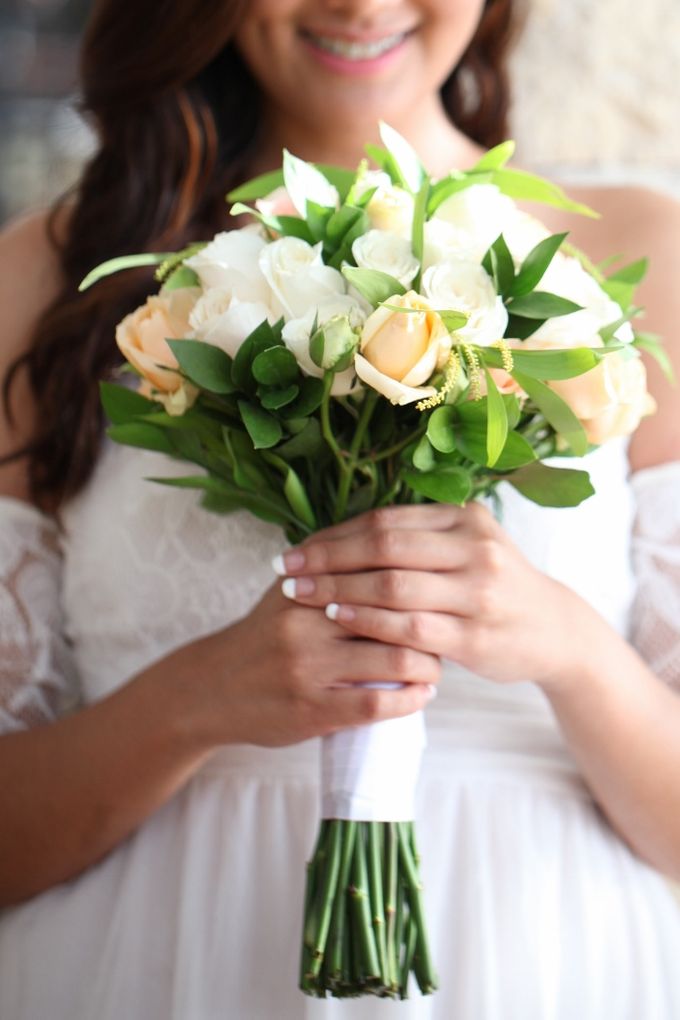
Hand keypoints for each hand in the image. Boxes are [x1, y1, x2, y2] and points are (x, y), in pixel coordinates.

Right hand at [181, 580, 439, 749]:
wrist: (210, 689)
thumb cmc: (264, 637)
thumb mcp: (289, 592)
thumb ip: (334, 569)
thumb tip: (398, 545)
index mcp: (305, 585)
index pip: (379, 571)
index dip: (418, 580)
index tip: (439, 590)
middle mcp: (305, 621)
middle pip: (393, 611)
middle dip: (431, 621)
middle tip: (447, 629)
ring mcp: (308, 667)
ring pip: (394, 660)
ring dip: (429, 664)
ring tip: (435, 665)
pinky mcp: (311, 710)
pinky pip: (376, 705)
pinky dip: (409, 699)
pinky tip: (421, 694)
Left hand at [274, 503, 588, 691]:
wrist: (555, 631)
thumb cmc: (494, 589)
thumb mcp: (468, 547)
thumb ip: (418, 539)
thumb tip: (342, 538)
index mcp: (465, 518)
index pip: (385, 520)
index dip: (335, 534)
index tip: (298, 548)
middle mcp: (474, 548)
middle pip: (384, 546)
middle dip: (327, 558)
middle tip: (286, 569)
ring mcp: (477, 592)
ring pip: (393, 584)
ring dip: (339, 589)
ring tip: (300, 594)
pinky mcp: (474, 636)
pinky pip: (410, 626)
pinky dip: (368, 621)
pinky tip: (338, 619)